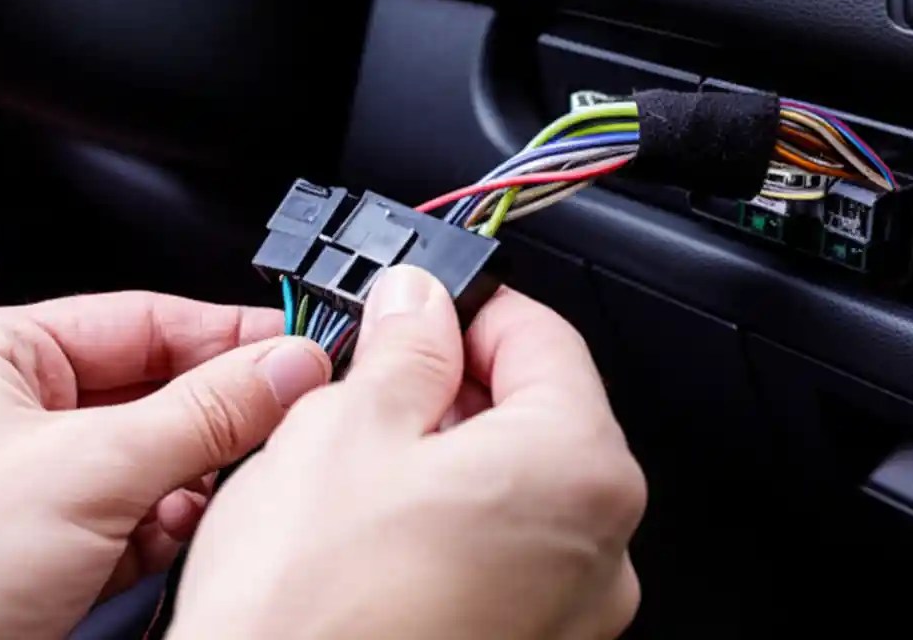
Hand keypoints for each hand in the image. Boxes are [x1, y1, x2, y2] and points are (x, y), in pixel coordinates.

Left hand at [0, 292, 330, 638]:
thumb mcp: (91, 467)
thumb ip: (204, 412)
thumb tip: (285, 367)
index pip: (142, 320)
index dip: (227, 333)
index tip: (299, 346)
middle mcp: (9, 415)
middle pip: (152, 391)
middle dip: (219, 411)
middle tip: (292, 413)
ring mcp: (28, 488)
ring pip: (150, 459)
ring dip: (197, 475)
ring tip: (244, 480)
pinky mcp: (46, 553)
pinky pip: (135, 520)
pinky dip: (170, 527)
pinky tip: (191, 533)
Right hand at [172, 267, 647, 638]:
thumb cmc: (312, 613)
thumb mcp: (345, 431)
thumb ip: (402, 347)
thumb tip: (418, 304)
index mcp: (575, 471)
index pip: (546, 340)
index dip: (473, 308)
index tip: (423, 306)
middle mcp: (600, 549)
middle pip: (540, 417)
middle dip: (458, 386)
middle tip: (379, 380)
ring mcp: (571, 613)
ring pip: (518, 490)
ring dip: (452, 457)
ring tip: (364, 466)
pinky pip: (506, 556)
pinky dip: (455, 525)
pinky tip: (381, 533)